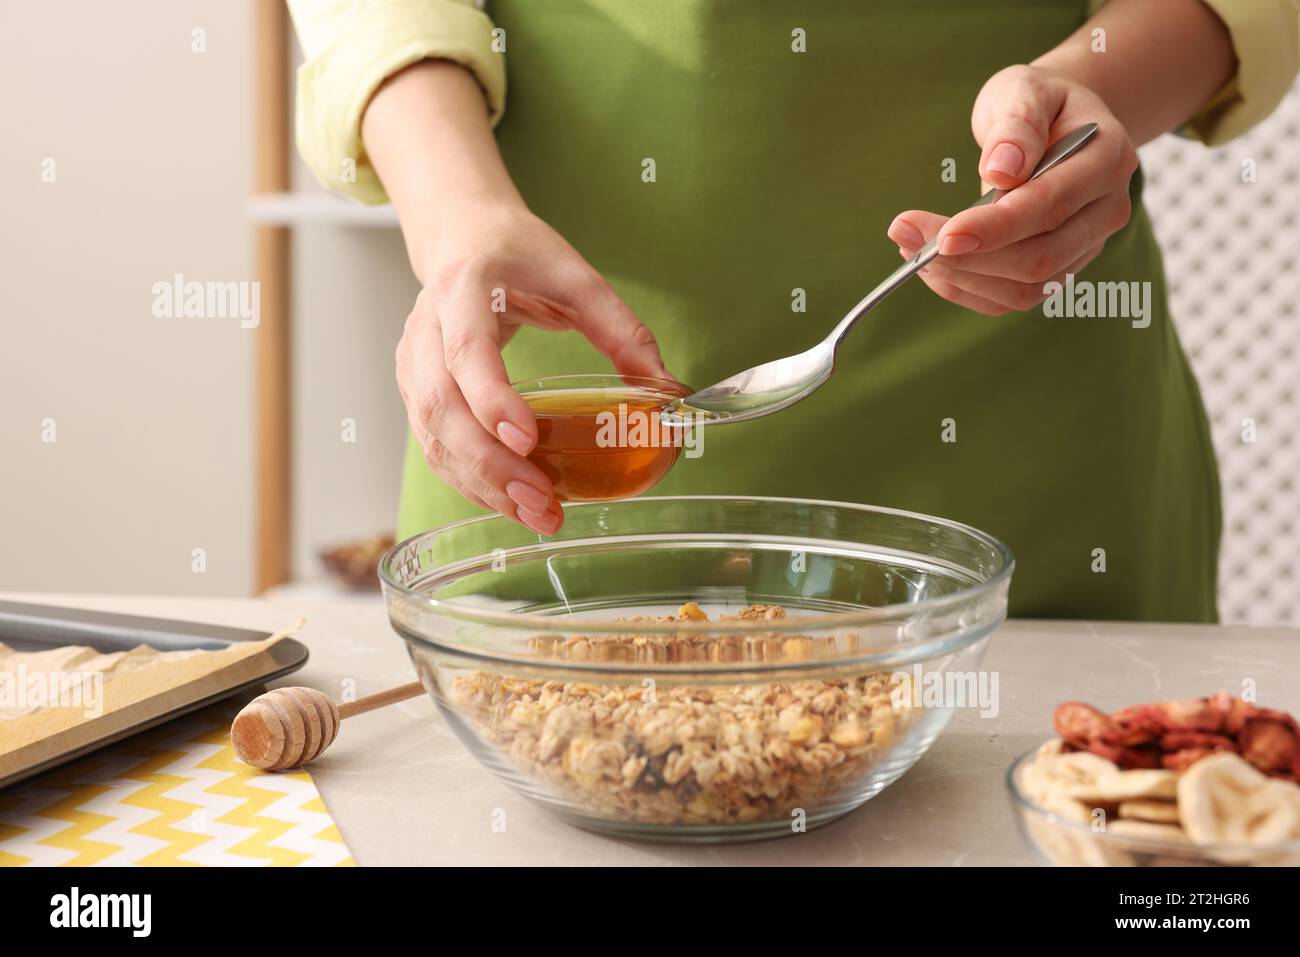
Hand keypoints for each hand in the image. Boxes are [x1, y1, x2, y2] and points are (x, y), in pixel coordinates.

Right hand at [396, 197, 670, 533]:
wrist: (462, 235)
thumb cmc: (519, 254)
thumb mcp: (578, 279)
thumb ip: (622, 331)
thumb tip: (666, 390)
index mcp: (466, 290)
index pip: (467, 350)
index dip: (492, 398)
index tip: (528, 439)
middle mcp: (427, 328)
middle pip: (442, 406)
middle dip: (490, 463)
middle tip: (542, 501)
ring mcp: (413, 362)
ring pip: (432, 435)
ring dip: (481, 484)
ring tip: (535, 515)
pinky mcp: (415, 388)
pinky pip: (433, 444)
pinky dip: (469, 479)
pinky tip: (509, 501)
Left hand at [887, 64, 1138, 315]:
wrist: (1057, 125)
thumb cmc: (1038, 104)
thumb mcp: (1025, 90)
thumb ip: (1017, 124)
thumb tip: (1002, 171)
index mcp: (1107, 160)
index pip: (1050, 206)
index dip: (995, 227)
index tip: (943, 235)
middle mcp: (1106, 211)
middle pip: (1040, 259)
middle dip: (967, 258)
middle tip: (906, 235)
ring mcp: (1085, 247)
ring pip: (1025, 290)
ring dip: (960, 277)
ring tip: (910, 246)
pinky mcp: (1059, 270)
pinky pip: (1010, 299)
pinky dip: (964, 288)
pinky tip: (931, 264)